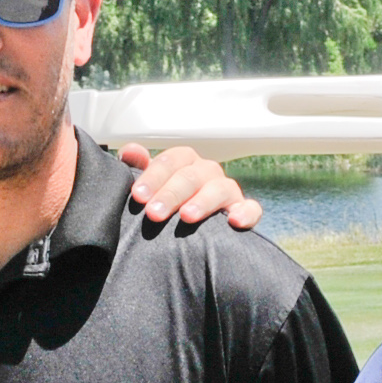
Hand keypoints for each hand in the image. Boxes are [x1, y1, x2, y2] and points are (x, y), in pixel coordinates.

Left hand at [116, 143, 261, 230]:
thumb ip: (139, 169)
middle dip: (171, 193)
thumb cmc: (168, 203)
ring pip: (220, 188)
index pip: (170, 162)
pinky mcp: (244, 210)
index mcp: (184, 162)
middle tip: (153, 213)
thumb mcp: (151, 186)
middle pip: (191, 176)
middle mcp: (207, 172)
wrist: (189, 230)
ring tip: (187, 216)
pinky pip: (251, 208)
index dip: (153, 177)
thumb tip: (130, 152)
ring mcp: (227, 190)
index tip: (138, 196)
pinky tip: (234, 222)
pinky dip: (245, 213)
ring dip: (203, 201)